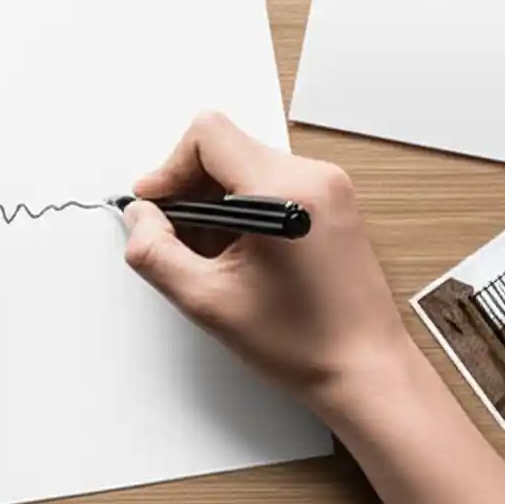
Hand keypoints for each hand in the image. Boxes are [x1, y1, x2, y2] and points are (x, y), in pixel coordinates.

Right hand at [122, 112, 409, 413]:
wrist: (364, 368)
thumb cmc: (304, 344)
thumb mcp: (207, 301)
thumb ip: (156, 253)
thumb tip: (140, 218)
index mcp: (285, 191)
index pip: (209, 135)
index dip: (168, 168)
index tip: (155, 206)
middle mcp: (314, 177)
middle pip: (226, 149)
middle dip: (191, 192)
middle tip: (181, 242)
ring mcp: (330, 187)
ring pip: (246, 166)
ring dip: (217, 204)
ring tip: (216, 259)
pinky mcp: (334, 202)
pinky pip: (272, 183)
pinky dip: (244, 210)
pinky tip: (242, 257)